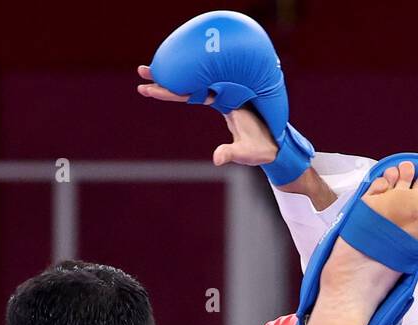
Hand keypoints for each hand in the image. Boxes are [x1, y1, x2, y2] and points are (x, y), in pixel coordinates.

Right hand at [137, 65, 278, 168]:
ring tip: (149, 77)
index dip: (173, 89)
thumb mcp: (247, 153)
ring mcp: (224, 97)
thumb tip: (217, 159)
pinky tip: (171, 86)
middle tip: (142, 71)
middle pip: (191, 80)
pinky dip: (184, 88)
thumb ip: (232, 153)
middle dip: (166, 77)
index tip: (153, 86)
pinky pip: (199, 91)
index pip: (194, 91)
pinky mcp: (224, 103)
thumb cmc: (263, 151)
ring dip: (173, 80)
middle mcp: (226, 94)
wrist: (275, 147)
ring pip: (194, 83)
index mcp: (229, 101)